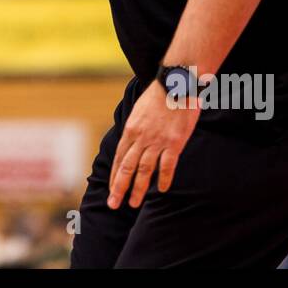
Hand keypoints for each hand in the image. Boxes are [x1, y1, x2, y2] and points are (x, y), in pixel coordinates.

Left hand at [107, 79, 200, 209]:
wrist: (176, 84)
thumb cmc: (158, 96)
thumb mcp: (138, 111)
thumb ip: (134, 129)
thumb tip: (130, 144)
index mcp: (130, 130)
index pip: (119, 158)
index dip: (115, 175)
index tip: (111, 189)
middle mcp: (141, 138)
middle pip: (127, 168)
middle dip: (119, 188)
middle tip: (114, 204)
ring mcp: (157, 141)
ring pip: (144, 170)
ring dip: (138, 189)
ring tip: (134, 203)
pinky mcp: (174, 143)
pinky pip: (167, 165)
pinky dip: (163, 179)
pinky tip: (160, 190)